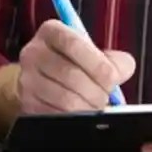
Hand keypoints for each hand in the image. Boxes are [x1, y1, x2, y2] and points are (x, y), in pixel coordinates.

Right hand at [16, 19, 134, 114]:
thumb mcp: (93, 53)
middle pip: (71, 75)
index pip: (74, 44)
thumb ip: (114, 59)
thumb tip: (124, 68)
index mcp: (52, 32)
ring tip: (94, 106)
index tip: (112, 78)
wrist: (42, 80)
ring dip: (88, 107)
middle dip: (97, 91)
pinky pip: (56, 115)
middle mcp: (34, 52)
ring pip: (65, 99)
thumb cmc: (74, 64)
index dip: (98, 64)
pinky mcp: (27, 103)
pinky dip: (75, 118)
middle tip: (106, 97)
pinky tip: (81, 113)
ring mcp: (27, 79)